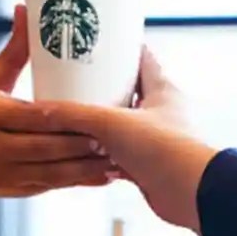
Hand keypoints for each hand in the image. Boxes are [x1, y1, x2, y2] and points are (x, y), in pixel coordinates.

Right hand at [0, 5, 115, 198]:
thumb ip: (14, 50)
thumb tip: (26, 9)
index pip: (31, 116)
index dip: (64, 116)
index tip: (93, 109)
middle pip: (46, 147)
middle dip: (82, 143)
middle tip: (115, 132)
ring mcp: (5, 173)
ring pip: (53, 172)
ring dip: (87, 166)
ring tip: (117, 155)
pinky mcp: (16, 190)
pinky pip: (53, 186)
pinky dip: (79, 181)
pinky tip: (104, 175)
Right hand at [42, 46, 216, 233]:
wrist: (193, 194)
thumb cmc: (167, 149)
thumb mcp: (112, 122)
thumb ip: (75, 115)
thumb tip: (42, 110)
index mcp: (161, 88)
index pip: (141, 57)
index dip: (121, 48)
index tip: (99, 41)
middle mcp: (160, 110)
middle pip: (128, 91)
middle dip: (101, 88)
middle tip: (73, 81)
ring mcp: (155, 139)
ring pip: (121, 125)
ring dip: (99, 125)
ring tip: (70, 117)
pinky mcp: (149, 165)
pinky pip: (120, 155)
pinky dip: (101, 156)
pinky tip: (81, 155)